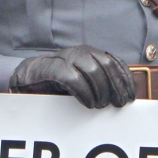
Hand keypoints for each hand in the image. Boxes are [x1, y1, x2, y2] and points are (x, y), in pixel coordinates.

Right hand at [9, 46, 135, 108]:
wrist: (26, 79)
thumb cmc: (58, 84)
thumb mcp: (83, 83)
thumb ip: (101, 84)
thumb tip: (122, 97)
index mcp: (90, 54)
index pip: (115, 62)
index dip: (125, 79)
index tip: (130, 97)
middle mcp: (79, 52)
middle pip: (107, 65)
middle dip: (116, 86)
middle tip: (118, 104)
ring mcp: (65, 57)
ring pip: (93, 69)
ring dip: (101, 90)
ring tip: (100, 105)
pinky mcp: (51, 67)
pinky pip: (73, 78)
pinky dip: (84, 92)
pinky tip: (88, 103)